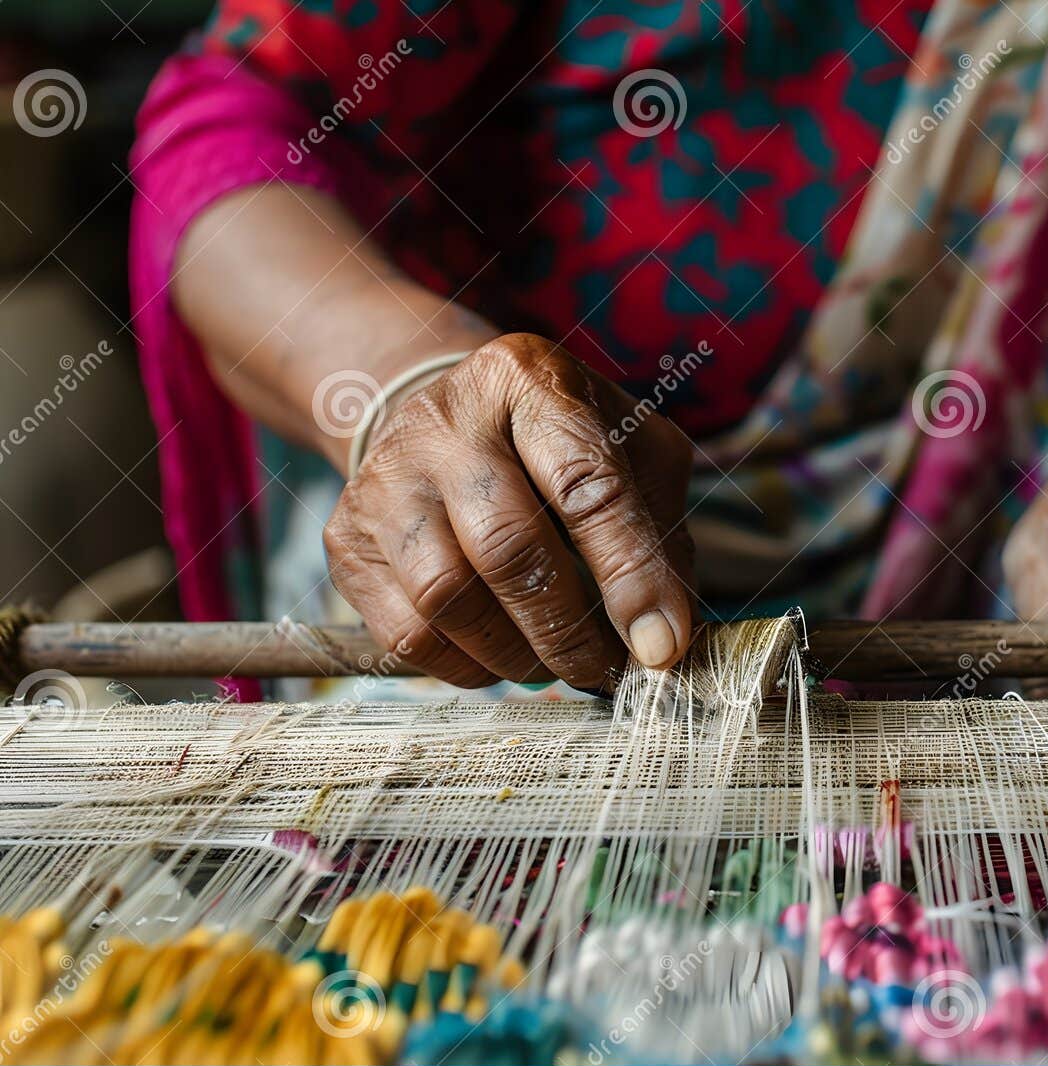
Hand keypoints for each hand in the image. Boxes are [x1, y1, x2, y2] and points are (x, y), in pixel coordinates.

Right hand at [324, 334, 695, 688]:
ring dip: (517, 655)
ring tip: (558, 663)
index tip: (662, 647)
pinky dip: (466, 666)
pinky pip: (406, 633)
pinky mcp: (346, 539)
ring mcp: (384, 480)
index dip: (630, 575)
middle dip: (569, 631)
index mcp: (529, 381)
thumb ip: (659, 532)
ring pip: (448, 598)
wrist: (442, 417)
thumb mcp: (627, 451)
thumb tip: (670, 638)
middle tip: (608, 669)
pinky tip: (501, 656)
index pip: (586, 486)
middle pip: (508, 549)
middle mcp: (445, 422)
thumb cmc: (558, 444)